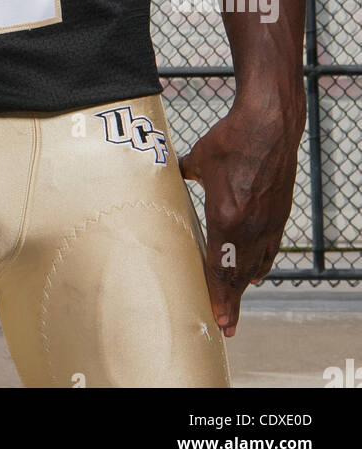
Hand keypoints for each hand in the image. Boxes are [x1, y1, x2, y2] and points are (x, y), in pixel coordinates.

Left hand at [178, 102, 304, 337]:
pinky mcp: (280, 213)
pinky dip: (261, 263)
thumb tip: (168, 172)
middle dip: (231, 300)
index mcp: (225, 216)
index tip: (218, 317)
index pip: (220, 266)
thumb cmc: (231, 139)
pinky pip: (270, 248)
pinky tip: (256, 272)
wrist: (269, 125)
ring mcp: (268, 221)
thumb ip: (181, 173)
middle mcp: (249, 226)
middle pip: (239, 274)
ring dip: (245, 284)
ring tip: (236, 300)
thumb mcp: (198, 159)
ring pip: (257, 263)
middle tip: (226, 323)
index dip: (218, 294)